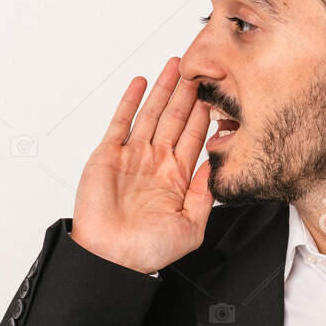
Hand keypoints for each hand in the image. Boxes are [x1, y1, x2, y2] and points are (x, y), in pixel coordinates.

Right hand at [70, 57, 213, 273]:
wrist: (111, 259)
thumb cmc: (147, 251)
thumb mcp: (191, 227)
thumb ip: (205, 195)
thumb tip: (216, 165)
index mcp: (176, 179)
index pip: (194, 138)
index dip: (204, 115)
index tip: (217, 93)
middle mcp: (155, 163)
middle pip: (175, 119)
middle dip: (187, 94)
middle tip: (199, 68)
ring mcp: (132, 156)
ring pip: (151, 114)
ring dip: (163, 90)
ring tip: (174, 66)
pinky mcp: (108, 155)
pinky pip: (121, 121)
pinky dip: (130, 101)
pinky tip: (141, 82)